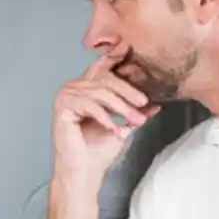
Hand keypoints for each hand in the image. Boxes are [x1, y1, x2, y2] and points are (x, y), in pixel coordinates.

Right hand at [51, 42, 159, 183]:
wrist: (84, 171)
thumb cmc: (99, 150)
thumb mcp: (124, 125)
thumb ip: (135, 111)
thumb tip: (156, 102)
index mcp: (86, 88)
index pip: (102, 68)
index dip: (114, 56)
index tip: (129, 48)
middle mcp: (74, 88)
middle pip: (104, 78)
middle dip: (128, 91)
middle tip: (144, 104)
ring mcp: (65, 97)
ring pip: (99, 92)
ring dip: (121, 108)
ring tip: (135, 121)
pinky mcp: (61, 108)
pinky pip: (89, 105)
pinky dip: (105, 117)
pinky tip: (115, 129)